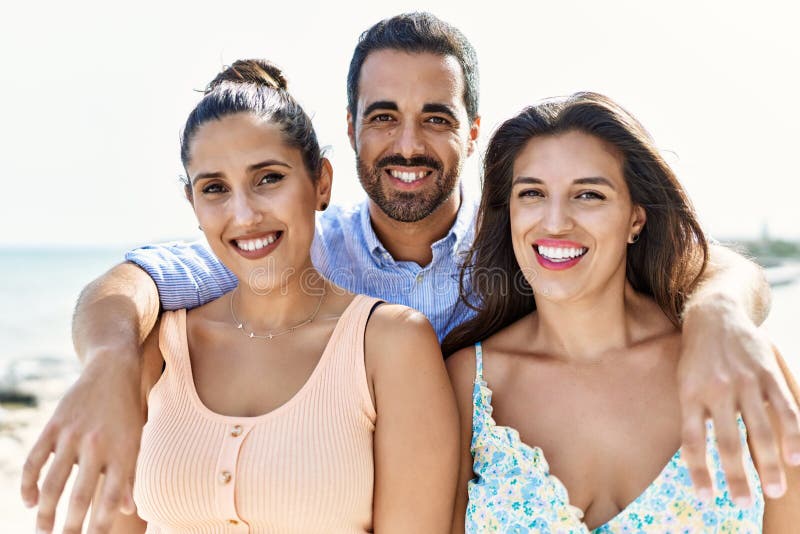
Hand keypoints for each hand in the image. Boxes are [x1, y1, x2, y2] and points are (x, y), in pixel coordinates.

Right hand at [21, 349, 143, 533]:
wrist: (113, 369)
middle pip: (80, 496)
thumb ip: (130, 475)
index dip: (101, 526)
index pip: (110, 499)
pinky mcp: (54, 426)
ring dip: (45, 513)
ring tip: (43, 532)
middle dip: (70, 527)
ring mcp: (72, 435)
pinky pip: (34, 461)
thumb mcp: (135, 440)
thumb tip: (128, 509)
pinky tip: (29, 502)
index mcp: (122, 452)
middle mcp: (97, 446)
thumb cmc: (127, 412)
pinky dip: (28, 484)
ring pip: (53, 483)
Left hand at [678, 298, 799, 504]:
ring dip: (769, 465)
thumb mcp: (683, 382)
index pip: (693, 441)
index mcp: (690, 394)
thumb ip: (693, 414)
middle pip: (728, 442)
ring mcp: (745, 382)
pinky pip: (785, 410)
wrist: (715, 316)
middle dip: (738, 477)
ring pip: (760, 431)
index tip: (706, 498)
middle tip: (745, 504)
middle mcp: (717, 390)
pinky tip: (795, 459)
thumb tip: (697, 456)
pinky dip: (792, 436)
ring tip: (774, 491)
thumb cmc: (696, 358)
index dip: (699, 472)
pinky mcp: (768, 374)